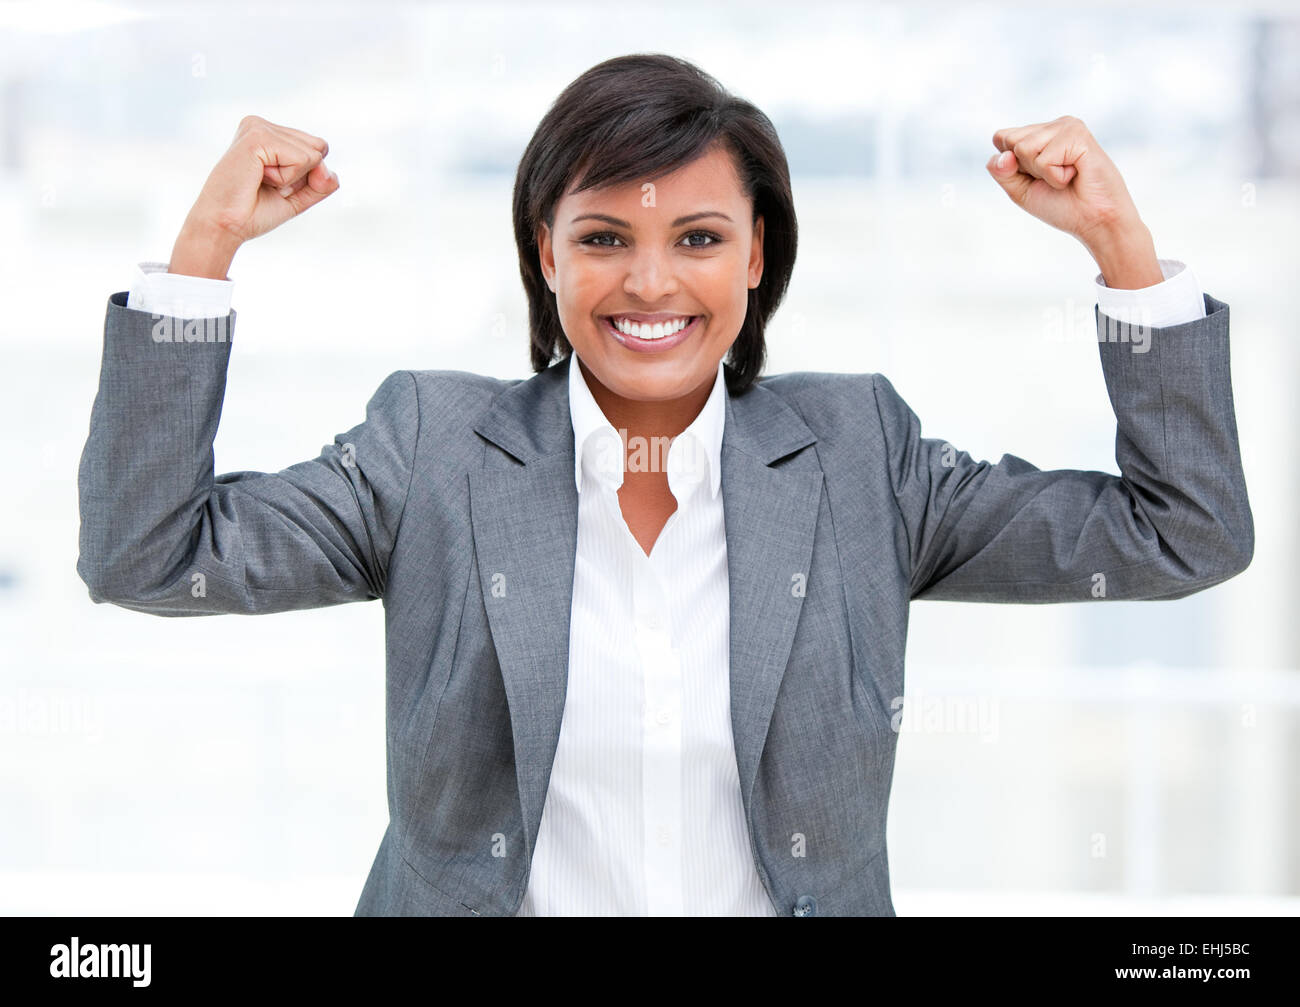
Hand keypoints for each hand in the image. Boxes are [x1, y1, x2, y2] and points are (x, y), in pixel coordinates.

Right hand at [169, 115, 338, 278]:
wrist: (224, 226)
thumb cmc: (253, 212)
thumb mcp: (298, 197)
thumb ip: (322, 183)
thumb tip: (328, 170)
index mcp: (270, 133)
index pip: (318, 149)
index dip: (306, 177)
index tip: (274, 186)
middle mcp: (263, 125)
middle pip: (320, 148)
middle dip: (302, 177)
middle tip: (268, 186)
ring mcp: (259, 127)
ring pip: (313, 154)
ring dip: (292, 179)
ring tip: (260, 182)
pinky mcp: (258, 136)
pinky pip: (302, 160)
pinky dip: (286, 179)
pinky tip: (258, 178)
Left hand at [986, 116, 1160, 288]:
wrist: (1094, 220)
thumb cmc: (1061, 204)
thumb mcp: (1020, 190)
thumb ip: (1002, 172)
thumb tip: (1003, 155)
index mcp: (1037, 134)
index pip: (1000, 138)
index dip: (1010, 166)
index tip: (1036, 177)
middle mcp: (1051, 126)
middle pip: (1009, 141)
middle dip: (1025, 169)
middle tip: (1054, 176)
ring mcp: (1066, 126)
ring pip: (1023, 148)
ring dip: (1042, 173)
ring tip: (1066, 175)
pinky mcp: (1077, 134)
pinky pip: (1044, 159)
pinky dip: (1055, 177)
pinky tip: (1075, 174)